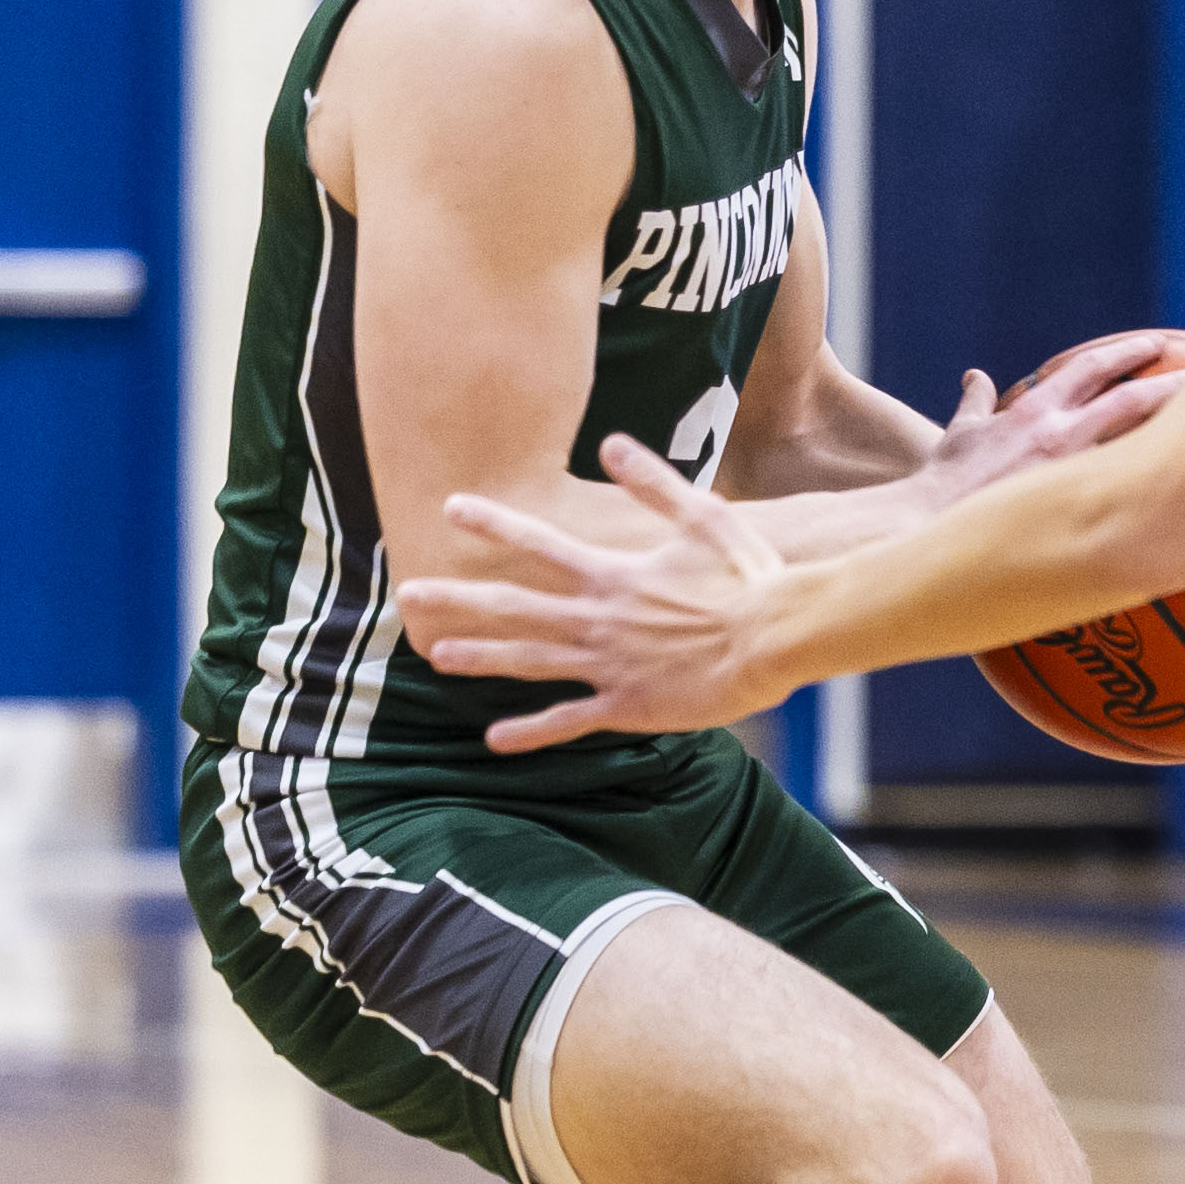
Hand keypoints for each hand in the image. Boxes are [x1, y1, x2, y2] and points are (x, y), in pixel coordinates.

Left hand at [394, 461, 786, 750]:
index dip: (494, 524)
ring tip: (435, 657)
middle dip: (458, 600)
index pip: (540, 543)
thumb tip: (612, 443)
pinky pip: (569, 719)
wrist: (776, 637)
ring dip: (480, 658)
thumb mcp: (704, 517)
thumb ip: (654, 483)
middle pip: (514, 607)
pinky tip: (494, 739)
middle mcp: (599, 618)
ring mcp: (609, 664)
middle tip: (408, 597)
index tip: (451, 508)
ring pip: (529, 661)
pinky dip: (530, 730)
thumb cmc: (749, 577)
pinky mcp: (628, 704)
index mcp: (614, 574)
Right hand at [908, 330, 1184, 508]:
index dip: (1126, 354)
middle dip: (1172, 383)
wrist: (935, 524)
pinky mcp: (1078, 511)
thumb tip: (976, 377)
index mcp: (1036, 410)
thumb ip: (976, 403)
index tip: (1154, 346)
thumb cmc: (947, 481)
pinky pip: (1128, 495)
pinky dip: (1159, 489)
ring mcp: (1073, 474)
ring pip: (1140, 445)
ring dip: (1177, 432)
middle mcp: (1062, 434)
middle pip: (1132, 399)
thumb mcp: (962, 433)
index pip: (1091, 369)